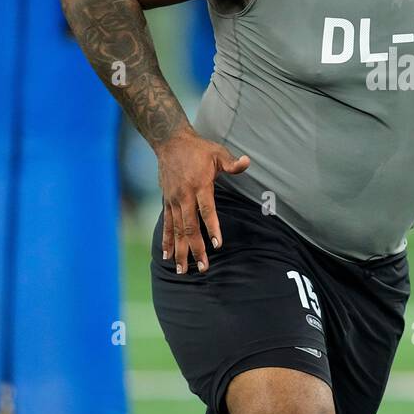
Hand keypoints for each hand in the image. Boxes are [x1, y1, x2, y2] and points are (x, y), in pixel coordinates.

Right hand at [156, 131, 250, 274]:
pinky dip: (166, 240)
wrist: (170, 142)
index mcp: (200, 185)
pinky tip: (167, 256)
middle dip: (196, 249)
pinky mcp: (166, 202)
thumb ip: (232, 163)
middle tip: (203, 267)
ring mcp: (174, 200)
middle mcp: (184, 196)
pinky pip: (166, 224)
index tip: (217, 244)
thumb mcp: (218, 152)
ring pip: (177, 230)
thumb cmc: (198, 149)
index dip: (212, 227)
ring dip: (180, 251)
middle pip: (190, 227)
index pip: (207, 210)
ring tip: (183, 270)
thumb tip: (247, 162)